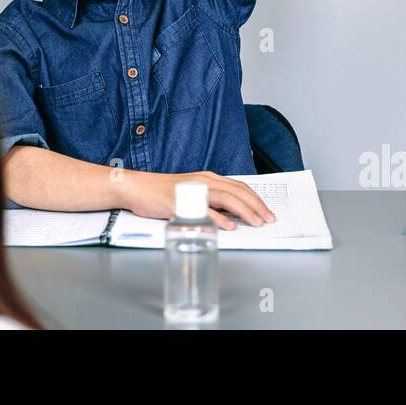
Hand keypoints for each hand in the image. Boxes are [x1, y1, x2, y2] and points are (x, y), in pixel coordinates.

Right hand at [120, 170, 275, 229]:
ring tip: (257, 222)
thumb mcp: (191, 192)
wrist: (136, 187)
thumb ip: (209, 201)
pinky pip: (205, 210)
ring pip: (226, 199)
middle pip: (238, 191)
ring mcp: (193, 191)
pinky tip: (230, 226)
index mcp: (208, 178)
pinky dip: (220, 218)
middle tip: (269, 219)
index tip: (267, 212)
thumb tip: (230, 214)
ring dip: (245, 211)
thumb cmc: (161, 192)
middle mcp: (203, 181)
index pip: (239, 187)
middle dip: (257, 206)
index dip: (256, 199)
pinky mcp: (181, 202)